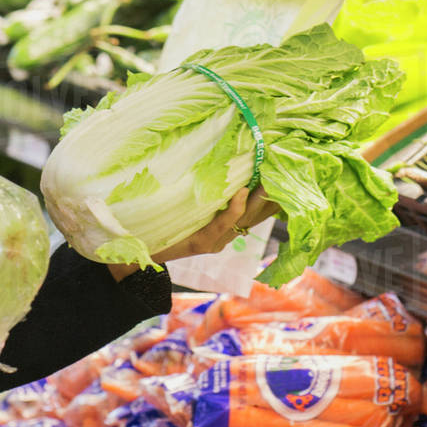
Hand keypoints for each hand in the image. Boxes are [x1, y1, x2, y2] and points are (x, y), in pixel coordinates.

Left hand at [151, 187, 280, 265]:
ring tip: (268, 177)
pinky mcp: (202, 243)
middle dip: (273, 197)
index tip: (285, 179)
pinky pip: (223, 224)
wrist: (141, 252)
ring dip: (258, 198)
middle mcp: (224, 238)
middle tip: (285, 174)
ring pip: (244, 219)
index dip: (272, 199)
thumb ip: (207, 199)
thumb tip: (221, 174)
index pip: (255, 214)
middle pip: (256, 216)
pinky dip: (234, 208)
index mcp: (224, 231)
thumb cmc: (163, 228)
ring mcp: (214, 242)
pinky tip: (240, 191)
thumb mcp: (189, 211)